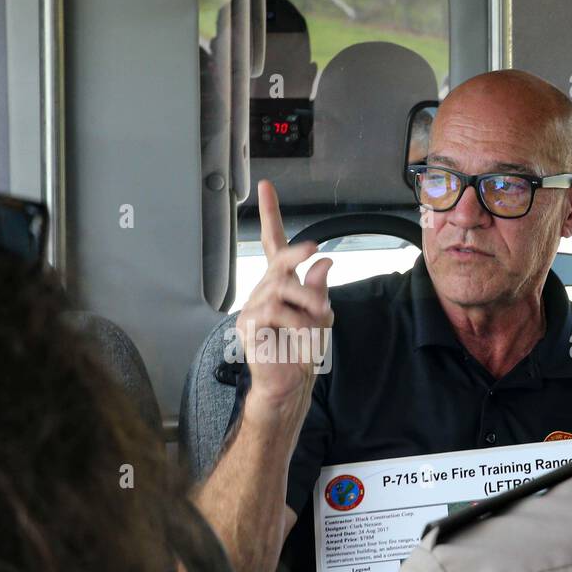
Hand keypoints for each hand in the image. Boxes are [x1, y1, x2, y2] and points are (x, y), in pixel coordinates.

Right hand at [237, 181, 333, 412]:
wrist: (289, 385)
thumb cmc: (302, 351)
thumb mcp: (321, 316)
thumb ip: (319, 289)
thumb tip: (324, 262)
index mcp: (280, 284)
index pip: (274, 244)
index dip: (271, 215)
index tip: (266, 187)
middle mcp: (264, 290)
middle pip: (279, 259)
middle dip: (297, 252)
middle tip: (314, 249)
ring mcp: (253, 307)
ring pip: (282, 287)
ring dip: (306, 304)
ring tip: (314, 325)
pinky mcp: (248, 325)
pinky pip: (274, 310)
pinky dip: (295, 323)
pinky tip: (298, 337)